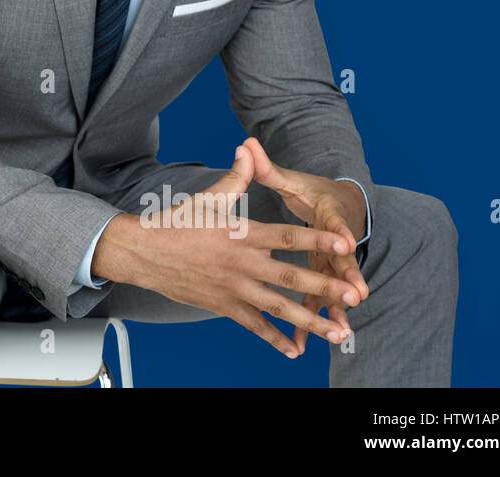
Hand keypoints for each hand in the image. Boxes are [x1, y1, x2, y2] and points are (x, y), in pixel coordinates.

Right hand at [94, 146, 361, 358]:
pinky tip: (296, 350)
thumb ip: (236, 178)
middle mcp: (241, 263)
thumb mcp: (208, 198)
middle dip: (326, 288)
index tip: (346, 244)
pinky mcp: (223, 306)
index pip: (287, 237)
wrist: (143, 253)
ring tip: (339, 333)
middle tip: (356, 296)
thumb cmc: (177, 222)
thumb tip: (248, 149)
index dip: (317, 240)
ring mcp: (233, 288)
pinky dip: (275, 339)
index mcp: (241, 234)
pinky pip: (255, 326)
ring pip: (279, 308)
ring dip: (311, 321)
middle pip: (291, 278)